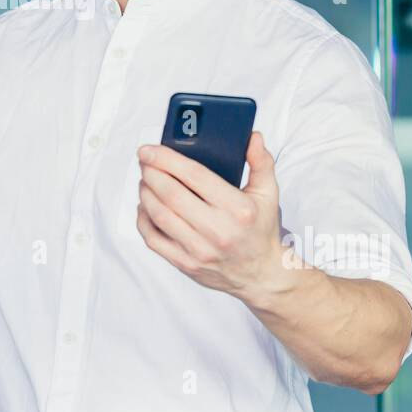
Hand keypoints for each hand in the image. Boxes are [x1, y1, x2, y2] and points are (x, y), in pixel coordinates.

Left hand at [135, 131, 286, 302]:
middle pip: (170, 194)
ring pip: (158, 215)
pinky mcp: (186, 264)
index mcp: (237, 209)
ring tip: (145, 179)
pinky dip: (143, 218)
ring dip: (145, 192)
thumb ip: (261, 162)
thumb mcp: (268, 193)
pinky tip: (145, 205)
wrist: (261, 274)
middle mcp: (218, 230)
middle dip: (150, 172)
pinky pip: (153, 239)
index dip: (167, 159)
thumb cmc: (261, 229)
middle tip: (144, 160)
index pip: (194, 176)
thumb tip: (253, 137)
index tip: (149, 149)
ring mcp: (199, 250)